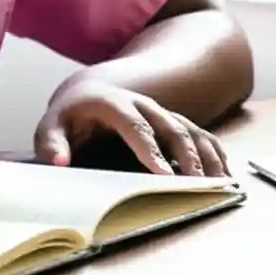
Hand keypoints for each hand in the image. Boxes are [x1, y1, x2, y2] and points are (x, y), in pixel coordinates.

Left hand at [35, 79, 228, 176]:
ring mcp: (163, 113)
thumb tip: (59, 163)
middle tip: (197, 183)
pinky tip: (225, 173)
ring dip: (207, 156)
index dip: (150, 149)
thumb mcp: (51, 126)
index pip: (135, 126)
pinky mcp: (174, 122)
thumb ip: (52, 144)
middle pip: (172, 128)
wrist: (92, 91)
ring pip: (191, 131)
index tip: (161, 173)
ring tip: (220, 181)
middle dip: (187, 155)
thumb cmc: (71, 117)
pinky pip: (201, 135)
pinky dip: (215, 153)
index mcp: (113, 103)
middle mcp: (144, 105)